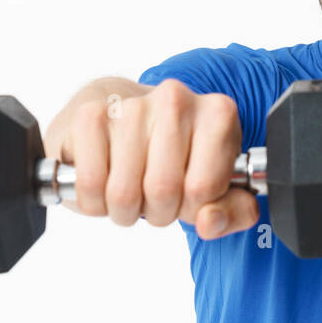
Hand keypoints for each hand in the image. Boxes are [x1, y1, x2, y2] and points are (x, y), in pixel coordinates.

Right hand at [52, 78, 259, 237]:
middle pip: (162, 191)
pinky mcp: (89, 115)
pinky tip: (106, 181)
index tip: (188, 197)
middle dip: (157, 212)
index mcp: (218, 115)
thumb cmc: (178, 158)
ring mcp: (131, 105)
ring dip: (123, 210)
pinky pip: (89, 184)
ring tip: (132, 189)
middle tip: (156, 197)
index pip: (203, 189)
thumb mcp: (220, 188)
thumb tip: (209, 223)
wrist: (126, 119)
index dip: (192, 210)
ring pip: (123, 193)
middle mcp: (176, 99)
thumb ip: (233, 212)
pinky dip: (94, 200)